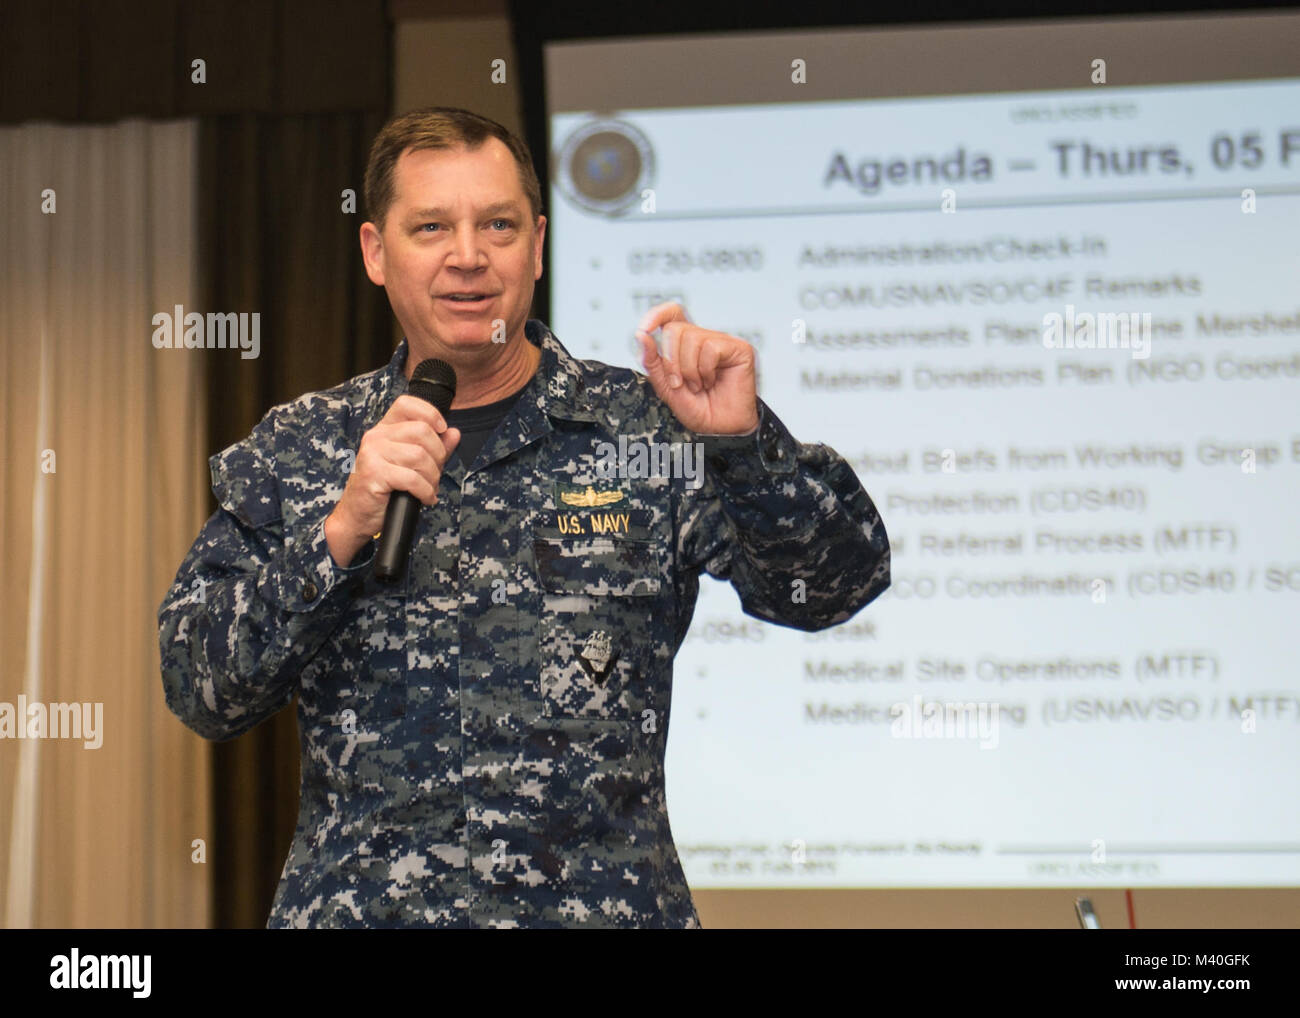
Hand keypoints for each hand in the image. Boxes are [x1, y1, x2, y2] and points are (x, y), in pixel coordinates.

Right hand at [325, 395, 460, 566]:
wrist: (358, 516)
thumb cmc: (385, 490)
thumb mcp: (412, 465)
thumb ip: (433, 448)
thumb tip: (454, 433)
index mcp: (384, 429)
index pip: (407, 404)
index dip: (430, 413)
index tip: (442, 430)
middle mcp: (376, 436)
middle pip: (422, 431)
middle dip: (438, 455)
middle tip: (435, 473)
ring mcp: (372, 453)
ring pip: (419, 455)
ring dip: (432, 477)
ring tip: (428, 488)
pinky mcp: (374, 473)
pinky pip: (412, 478)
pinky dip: (425, 491)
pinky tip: (425, 498)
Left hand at [635, 302, 758, 434]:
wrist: (721, 429)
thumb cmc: (699, 409)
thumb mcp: (666, 388)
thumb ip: (653, 362)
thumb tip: (641, 335)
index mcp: (684, 345)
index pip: (671, 314)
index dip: (656, 315)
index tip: (644, 330)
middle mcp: (702, 339)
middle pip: (675, 329)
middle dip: (671, 362)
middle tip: (680, 383)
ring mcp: (721, 341)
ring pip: (691, 338)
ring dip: (689, 370)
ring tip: (699, 385)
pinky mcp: (738, 348)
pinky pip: (710, 348)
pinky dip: (705, 370)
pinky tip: (712, 381)